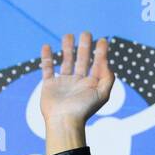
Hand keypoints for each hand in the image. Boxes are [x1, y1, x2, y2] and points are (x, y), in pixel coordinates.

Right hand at [40, 30, 113, 152]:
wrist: (64, 121)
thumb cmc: (84, 109)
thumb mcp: (102, 94)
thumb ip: (108, 78)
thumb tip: (107, 61)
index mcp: (91, 84)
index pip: (97, 65)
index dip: (101, 52)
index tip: (102, 40)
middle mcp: (78, 82)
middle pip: (82, 60)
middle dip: (84, 46)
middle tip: (86, 33)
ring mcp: (63, 83)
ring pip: (66, 61)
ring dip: (67, 48)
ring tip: (68, 35)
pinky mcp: (50, 85)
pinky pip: (47, 69)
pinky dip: (47, 58)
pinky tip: (48, 46)